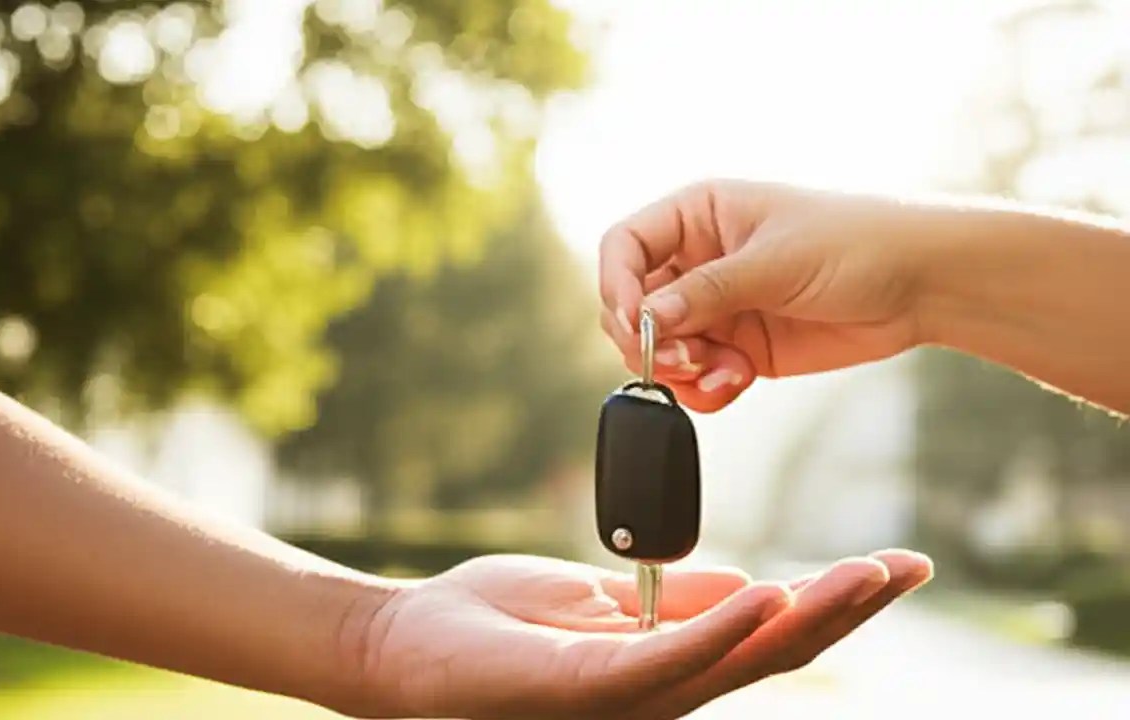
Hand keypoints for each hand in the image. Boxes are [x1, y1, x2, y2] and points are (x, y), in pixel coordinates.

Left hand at [353, 550, 931, 718]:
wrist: (410, 641)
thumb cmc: (498, 621)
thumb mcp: (602, 597)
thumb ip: (675, 596)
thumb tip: (754, 582)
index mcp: (666, 662)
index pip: (767, 632)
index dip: (834, 602)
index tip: (893, 562)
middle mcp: (660, 690)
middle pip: (771, 652)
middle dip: (846, 611)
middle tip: (910, 567)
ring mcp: (626, 697)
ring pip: (735, 661)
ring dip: (807, 617)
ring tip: (864, 577)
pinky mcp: (585, 688)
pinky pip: (663, 661)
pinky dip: (720, 630)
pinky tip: (767, 597)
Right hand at [599, 180, 932, 413]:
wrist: (922, 283)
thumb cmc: (856, 242)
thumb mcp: (775, 261)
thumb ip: (705, 292)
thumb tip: (642, 319)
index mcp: (699, 215)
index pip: (625, 246)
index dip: (615, 284)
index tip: (632, 323)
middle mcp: (698, 260)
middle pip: (631, 305)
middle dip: (647, 338)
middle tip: (684, 357)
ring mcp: (717, 307)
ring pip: (660, 348)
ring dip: (679, 369)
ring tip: (723, 372)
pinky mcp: (739, 348)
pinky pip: (696, 377)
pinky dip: (705, 389)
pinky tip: (737, 383)